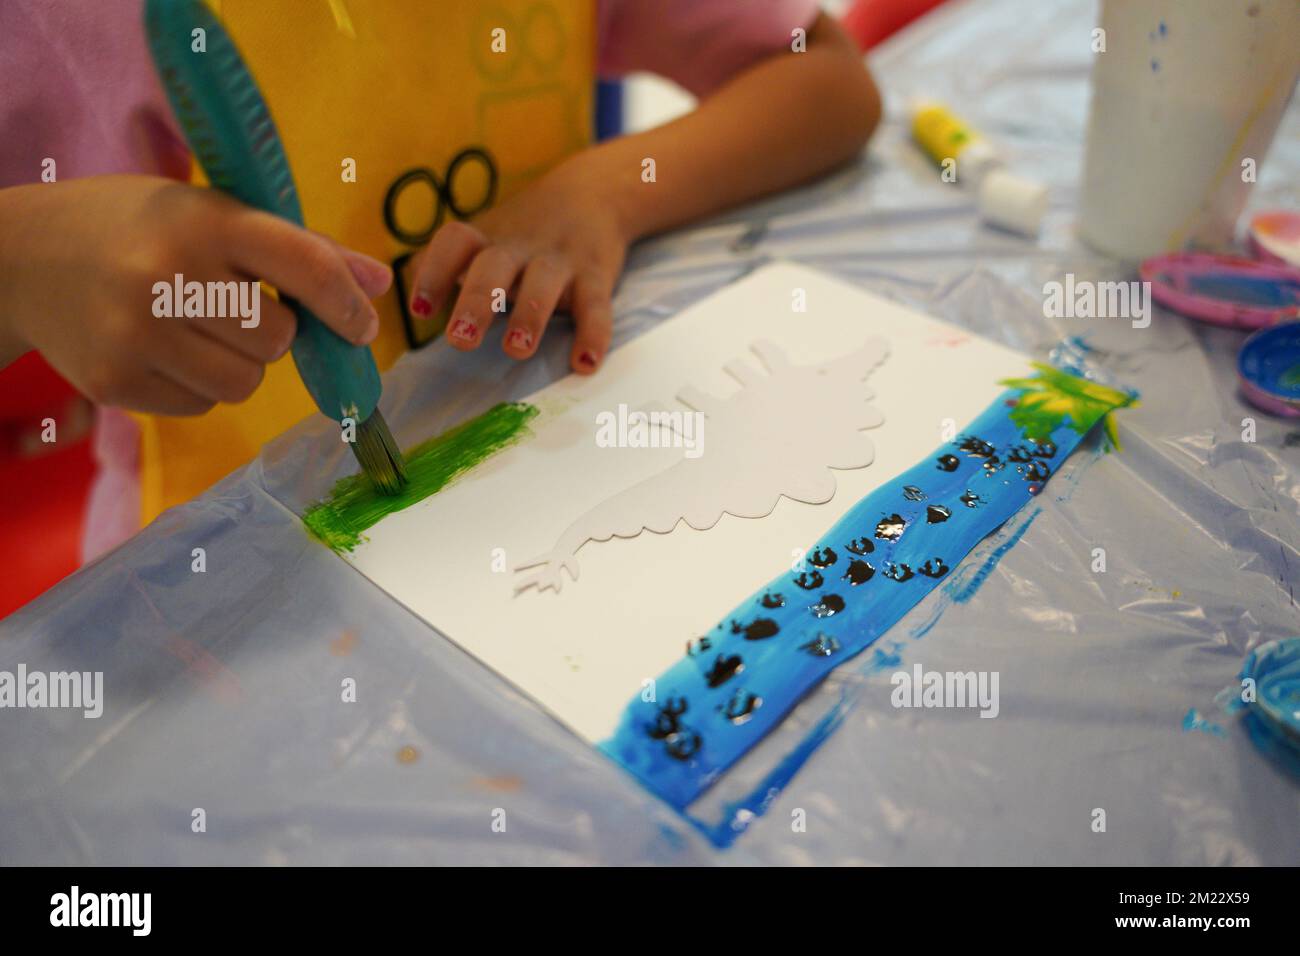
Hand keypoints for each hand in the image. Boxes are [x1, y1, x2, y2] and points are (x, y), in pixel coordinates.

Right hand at [0, 175, 391, 413]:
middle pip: (279, 339)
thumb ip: (302, 250)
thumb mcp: (213, 212)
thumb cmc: (139, 226)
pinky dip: (199, 386)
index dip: (347, 305)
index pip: (306, 268)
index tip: (361, 326)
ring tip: (198, 327)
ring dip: (241, 364)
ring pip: (245, 383)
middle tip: (234, 306)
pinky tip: (164, 348)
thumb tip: (379, 285)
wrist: (22, 254)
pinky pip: (202, 406)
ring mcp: (135, 334)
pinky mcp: (114, 381)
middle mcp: (167, 276)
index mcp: (203, 220)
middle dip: (274, 331)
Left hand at [406, 153, 630, 373]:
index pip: (454, 243)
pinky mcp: (596, 276)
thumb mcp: (485, 237)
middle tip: (460, 339)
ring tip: (517, 350)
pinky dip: (593, 335)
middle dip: (477, 301)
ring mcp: (560, 260)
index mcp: (487, 238)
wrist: (594, 193)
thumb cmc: (524, 233)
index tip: (420, 310)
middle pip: (494, 266)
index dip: (434, 273)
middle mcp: (520, 247)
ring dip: (529, 317)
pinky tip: (585, 364)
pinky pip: (596, 306)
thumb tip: (414, 307)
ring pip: (544, 284)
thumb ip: (448, 265)